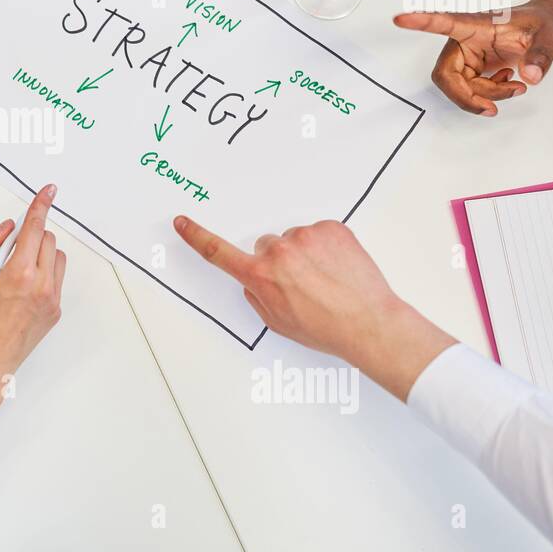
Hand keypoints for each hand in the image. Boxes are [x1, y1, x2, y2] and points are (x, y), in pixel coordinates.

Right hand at [0, 185, 66, 492]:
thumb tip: (5, 228)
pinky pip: (55, 279)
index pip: (35, 228)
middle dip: (31, 236)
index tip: (48, 191)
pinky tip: (20, 289)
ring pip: (56, 258)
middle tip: (8, 250)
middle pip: (47, 239)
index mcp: (18, 275)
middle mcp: (41, 286)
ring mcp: (51, 300)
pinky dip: (42, 274)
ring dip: (39, 254)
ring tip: (14, 271)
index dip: (41, 204)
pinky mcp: (55, 312)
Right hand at [174, 216, 455, 400]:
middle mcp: (280, 251)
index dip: (197, 237)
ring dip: (305, 254)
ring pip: (295, 240)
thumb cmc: (326, 329)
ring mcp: (307, 236)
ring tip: (327, 280)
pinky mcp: (332, 228)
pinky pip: (319, 233)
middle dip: (278, 262)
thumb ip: (257, 296)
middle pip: (267, 247)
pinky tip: (338, 269)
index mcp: (261, 276)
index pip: (219, 253)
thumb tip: (255, 280)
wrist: (369, 323)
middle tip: (303, 284)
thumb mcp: (278, 322)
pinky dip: (327, 247)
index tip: (183, 223)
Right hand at [393, 0, 552, 115]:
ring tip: (515, 87)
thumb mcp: (551, 37)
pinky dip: (488, 95)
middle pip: (446, 74)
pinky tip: (507, 83)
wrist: (548, 28)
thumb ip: (541, 55)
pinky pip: (468, 90)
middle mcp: (466, 40)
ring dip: (483, 96)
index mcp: (479, 25)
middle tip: (491, 107)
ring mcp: (467, 56)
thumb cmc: (544, 24)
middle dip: (467, 95)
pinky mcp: (472, 68)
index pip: (445, 22)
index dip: (423, 22)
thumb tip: (531, 75)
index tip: (401, 19)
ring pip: (458, 86)